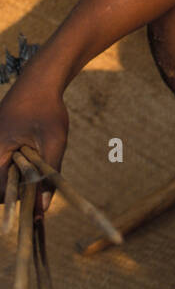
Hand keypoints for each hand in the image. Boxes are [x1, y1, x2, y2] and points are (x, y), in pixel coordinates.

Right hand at [0, 74, 68, 220]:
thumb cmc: (48, 109)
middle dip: (20, 189)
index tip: (37, 204)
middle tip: (41, 184)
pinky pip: (5, 162)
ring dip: (22, 176)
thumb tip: (43, 208)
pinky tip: (34, 154)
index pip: (0, 191)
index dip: (18, 201)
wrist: (40, 81)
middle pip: (1, 184)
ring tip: (39, 162)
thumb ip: (49, 175)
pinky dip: (20, 165)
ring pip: (4, 174)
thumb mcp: (55, 143)